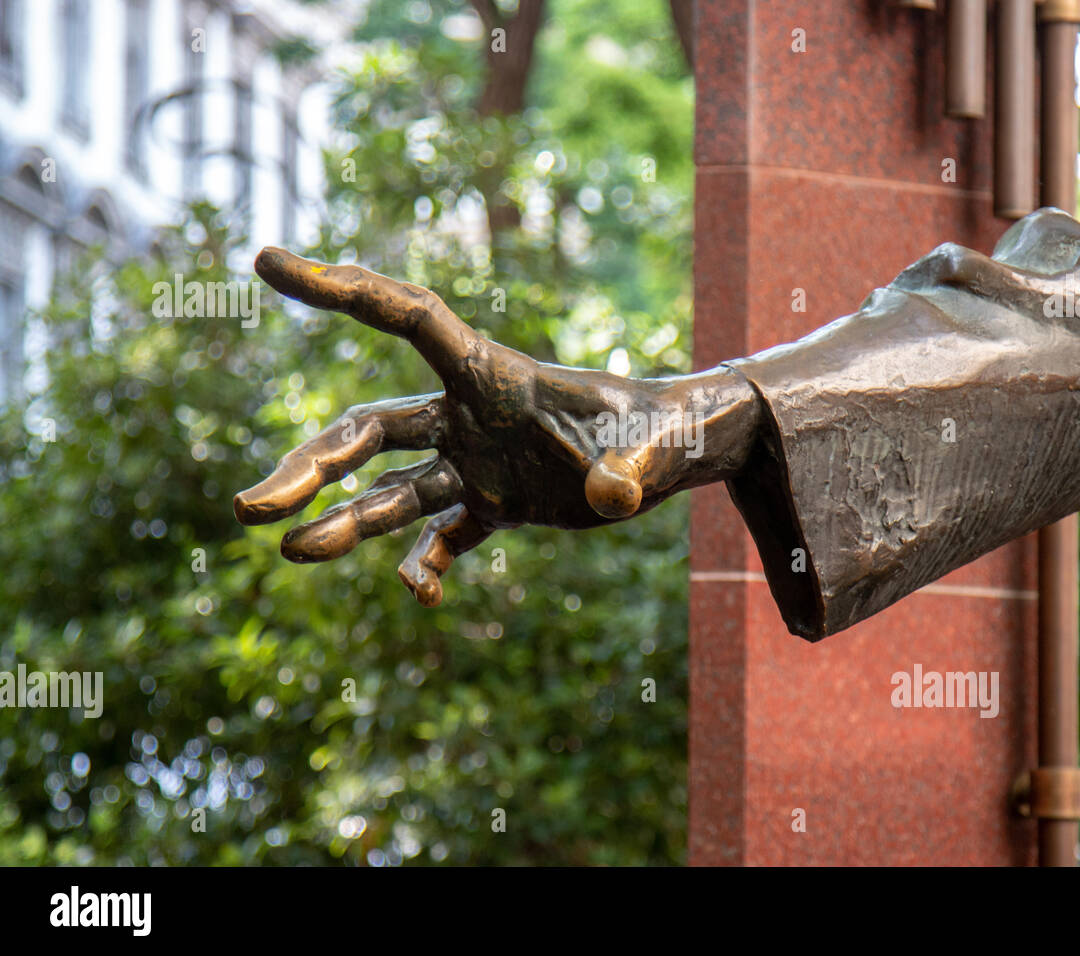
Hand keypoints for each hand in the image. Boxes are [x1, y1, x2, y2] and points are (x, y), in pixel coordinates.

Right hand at [233, 249, 758, 606]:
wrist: (673, 452)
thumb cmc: (664, 432)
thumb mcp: (651, 450)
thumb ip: (628, 470)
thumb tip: (611, 499)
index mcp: (492, 375)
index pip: (405, 320)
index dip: (339, 290)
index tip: (269, 261)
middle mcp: (468, 417)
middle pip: (367, 431)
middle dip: (309, 465)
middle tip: (248, 509)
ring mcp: (476, 462)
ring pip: (390, 490)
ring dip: (341, 522)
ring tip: (291, 550)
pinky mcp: (495, 506)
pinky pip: (444, 537)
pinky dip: (427, 566)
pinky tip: (426, 596)